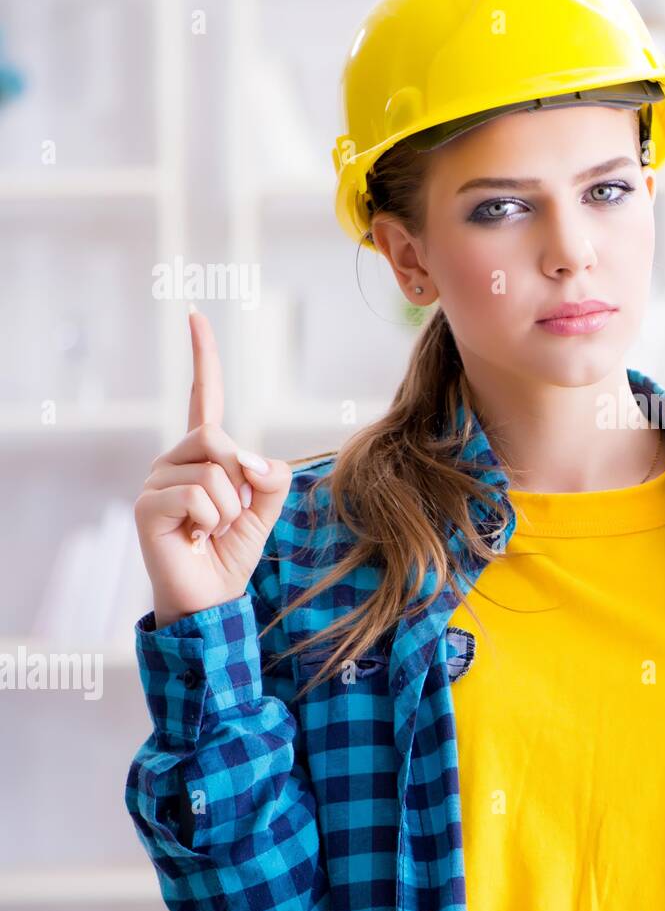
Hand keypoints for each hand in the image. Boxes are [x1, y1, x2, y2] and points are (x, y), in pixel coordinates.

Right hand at [133, 307, 292, 628]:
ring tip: (212, 529)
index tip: (195, 315)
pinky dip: (213, 521)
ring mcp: (156, 480)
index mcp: (204, 454)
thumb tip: (252, 461)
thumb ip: (270, 477)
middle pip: (219, 438)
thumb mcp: (266, 508)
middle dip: (241, 480)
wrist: (211, 595)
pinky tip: (196, 536)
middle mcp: (174, 459)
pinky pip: (200, 497)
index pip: (205, 397)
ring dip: (230, 508)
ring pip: (215, 472)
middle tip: (229, 514)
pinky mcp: (148, 505)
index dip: (203, 357)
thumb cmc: (233, 549)